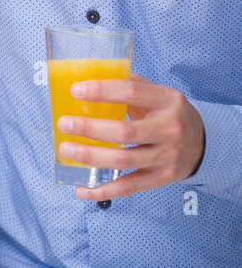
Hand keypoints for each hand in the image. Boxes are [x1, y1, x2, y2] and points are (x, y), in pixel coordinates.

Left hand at [57, 72, 204, 200]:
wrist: (203, 142)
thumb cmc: (169, 113)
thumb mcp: (158, 93)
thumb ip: (129, 85)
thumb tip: (88, 77)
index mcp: (167, 101)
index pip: (131, 92)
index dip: (101, 91)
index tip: (75, 91)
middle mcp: (169, 129)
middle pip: (124, 132)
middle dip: (89, 128)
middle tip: (64, 123)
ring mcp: (167, 156)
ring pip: (123, 161)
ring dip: (89, 156)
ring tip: (65, 149)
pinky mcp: (162, 178)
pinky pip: (129, 187)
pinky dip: (102, 190)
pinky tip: (80, 188)